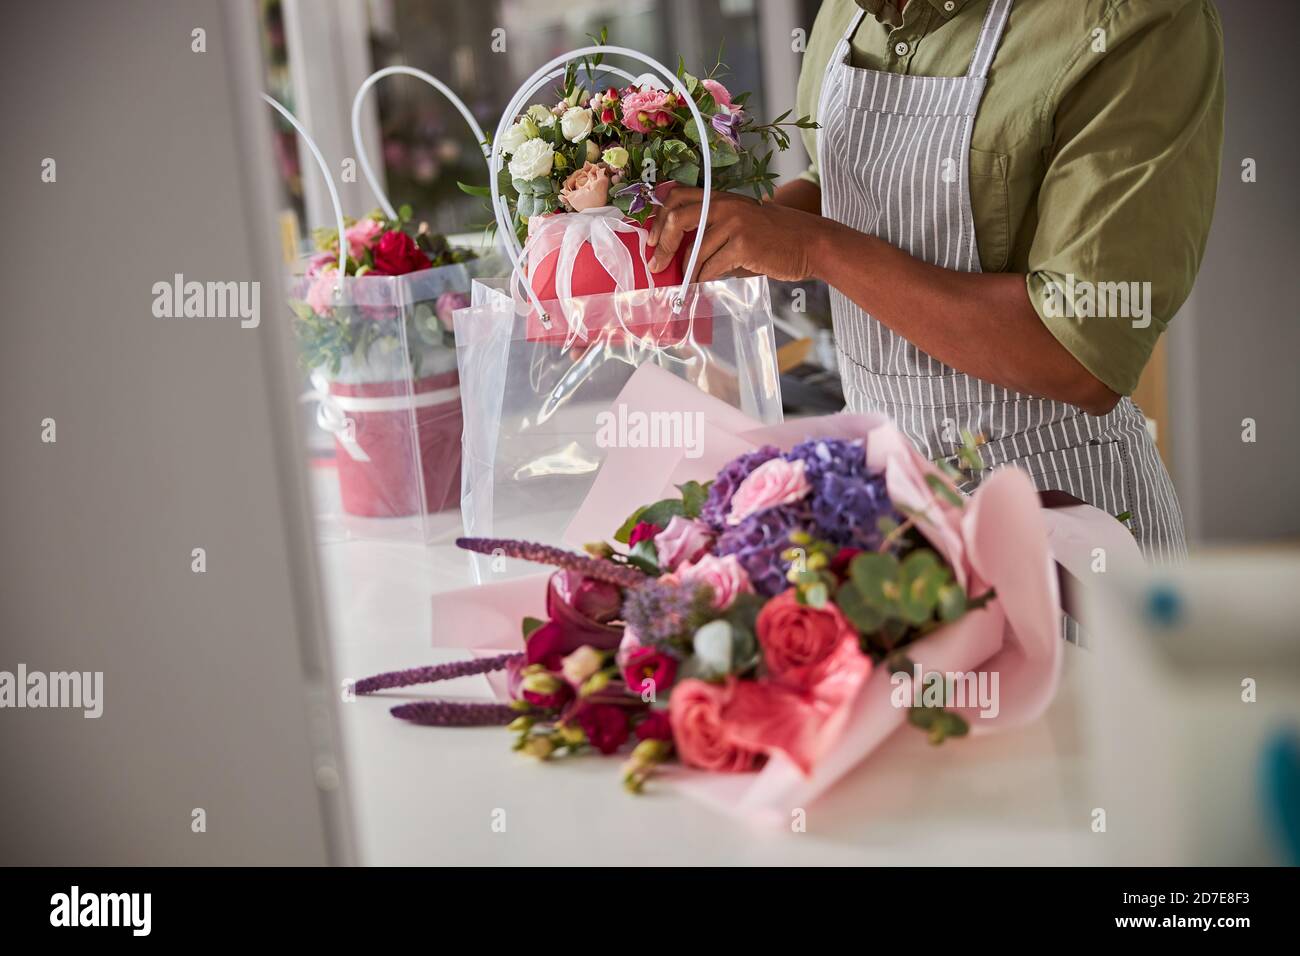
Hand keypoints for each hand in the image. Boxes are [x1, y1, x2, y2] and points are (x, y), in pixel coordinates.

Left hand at [646, 186, 827, 281]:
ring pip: (695, 251)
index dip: (659, 218)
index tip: (652, 239)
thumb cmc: (774, 237)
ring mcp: (735, 224)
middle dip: (662, 245)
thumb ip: (713, 228)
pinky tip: (702, 286)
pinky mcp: (743, 245)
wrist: (809, 243)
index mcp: (722, 197)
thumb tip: (678, 251)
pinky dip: (704, 279)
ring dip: (686, 272)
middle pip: (678, 219)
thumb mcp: (741, 222)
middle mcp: (726, 205)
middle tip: (657, 265)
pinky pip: (712, 266)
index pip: (678, 196)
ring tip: (683, 284)